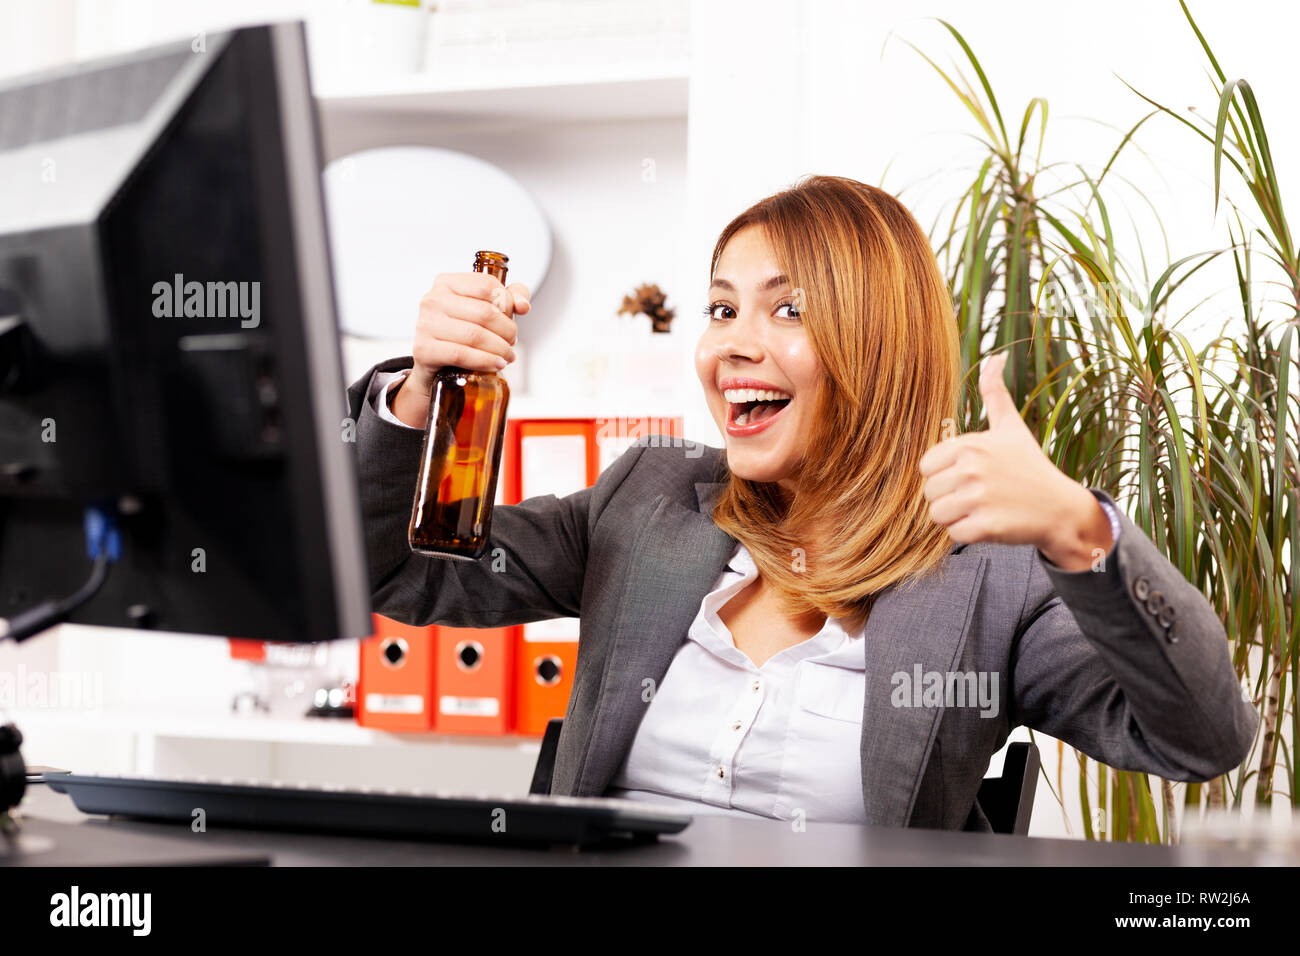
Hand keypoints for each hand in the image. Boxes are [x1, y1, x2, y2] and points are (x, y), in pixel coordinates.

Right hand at [407, 273, 530, 394]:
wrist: (435, 361)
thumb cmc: (462, 330)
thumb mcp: (486, 308)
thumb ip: (511, 297)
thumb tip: (523, 306)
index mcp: (447, 282)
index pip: (486, 285)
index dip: (507, 303)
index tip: (511, 318)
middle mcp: (433, 299)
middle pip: (484, 312)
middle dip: (507, 330)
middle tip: (512, 342)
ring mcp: (425, 324)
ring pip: (475, 335)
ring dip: (499, 349)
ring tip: (507, 356)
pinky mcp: (423, 349)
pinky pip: (461, 354)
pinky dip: (484, 361)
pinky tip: (496, 364)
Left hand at [919, 352, 1111, 566]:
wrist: (1061, 508)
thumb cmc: (1030, 467)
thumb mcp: (1011, 427)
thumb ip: (995, 393)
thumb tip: (995, 357)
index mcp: (970, 445)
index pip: (926, 467)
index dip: (944, 474)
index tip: (970, 475)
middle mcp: (972, 469)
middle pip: (928, 493)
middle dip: (949, 498)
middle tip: (980, 495)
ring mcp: (978, 499)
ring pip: (937, 515)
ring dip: (957, 517)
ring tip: (983, 509)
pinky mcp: (985, 527)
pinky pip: (953, 535)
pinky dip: (969, 534)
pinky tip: (990, 523)